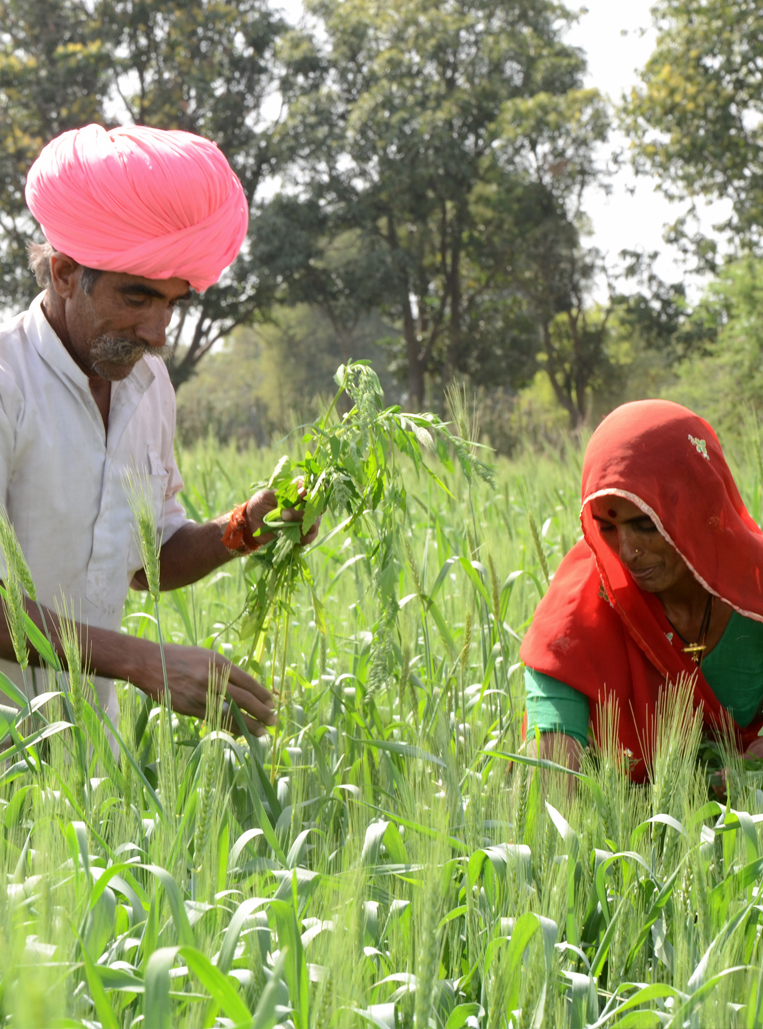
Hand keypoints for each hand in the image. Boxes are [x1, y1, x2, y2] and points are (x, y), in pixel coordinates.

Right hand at [142, 642, 275, 735]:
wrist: (150, 663)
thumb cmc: (180, 657)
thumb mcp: (206, 656)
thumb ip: (224, 669)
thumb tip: (245, 685)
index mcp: (218, 663)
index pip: (247, 681)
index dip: (261, 694)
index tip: (272, 703)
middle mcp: (212, 678)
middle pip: (243, 699)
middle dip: (261, 712)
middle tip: (274, 721)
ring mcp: (200, 694)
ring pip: (230, 714)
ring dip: (248, 725)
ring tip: (261, 732)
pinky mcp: (189, 708)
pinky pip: (214, 720)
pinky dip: (228, 727)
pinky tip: (239, 732)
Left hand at [246, 485, 320, 546]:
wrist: (252, 523)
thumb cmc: (260, 504)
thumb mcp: (267, 496)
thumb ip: (284, 493)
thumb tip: (303, 488)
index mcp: (299, 491)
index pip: (315, 489)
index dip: (313, 493)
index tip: (302, 496)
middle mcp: (306, 505)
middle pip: (317, 508)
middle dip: (302, 512)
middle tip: (284, 513)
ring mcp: (306, 520)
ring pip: (315, 523)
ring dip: (300, 525)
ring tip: (282, 524)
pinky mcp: (302, 534)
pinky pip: (309, 537)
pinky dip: (300, 537)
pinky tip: (284, 534)